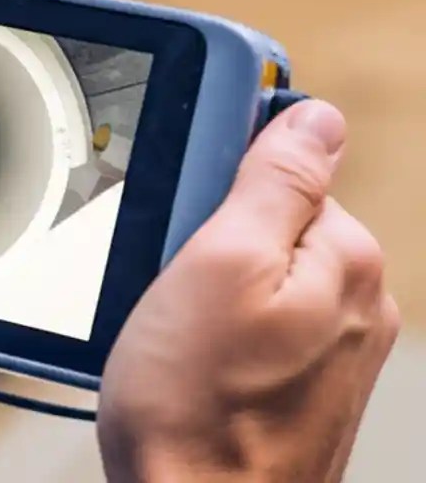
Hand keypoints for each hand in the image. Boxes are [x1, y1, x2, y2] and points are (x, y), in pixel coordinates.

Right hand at [98, 100, 398, 481]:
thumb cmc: (196, 410)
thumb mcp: (217, 267)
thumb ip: (275, 183)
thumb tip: (315, 117)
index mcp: (344, 259)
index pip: (287, 166)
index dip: (220, 177)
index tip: (185, 211)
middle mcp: (356, 303)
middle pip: (270, 222)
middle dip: (209, 238)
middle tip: (171, 283)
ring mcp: (332, 349)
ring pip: (257, 275)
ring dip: (208, 288)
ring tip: (174, 329)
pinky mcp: (302, 383)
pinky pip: (255, 323)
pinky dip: (217, 329)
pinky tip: (189, 358)